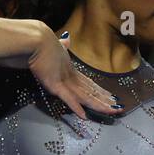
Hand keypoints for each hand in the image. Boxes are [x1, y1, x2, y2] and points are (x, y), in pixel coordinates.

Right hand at [5, 28, 122, 119]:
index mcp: (70, 68)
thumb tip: (66, 38)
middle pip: (91, 91)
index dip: (100, 91)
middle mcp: (70, 76)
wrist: (35, 38)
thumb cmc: (42, 41)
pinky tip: (84, 116)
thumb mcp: (55, 45)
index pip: (89, 83)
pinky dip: (76, 107)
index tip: (111, 96)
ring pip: (85, 96)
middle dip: (105, 101)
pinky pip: (68, 98)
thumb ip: (62, 45)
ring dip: (98, 105)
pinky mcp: (55, 85)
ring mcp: (64, 81)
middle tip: (118, 108)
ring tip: (111, 111)